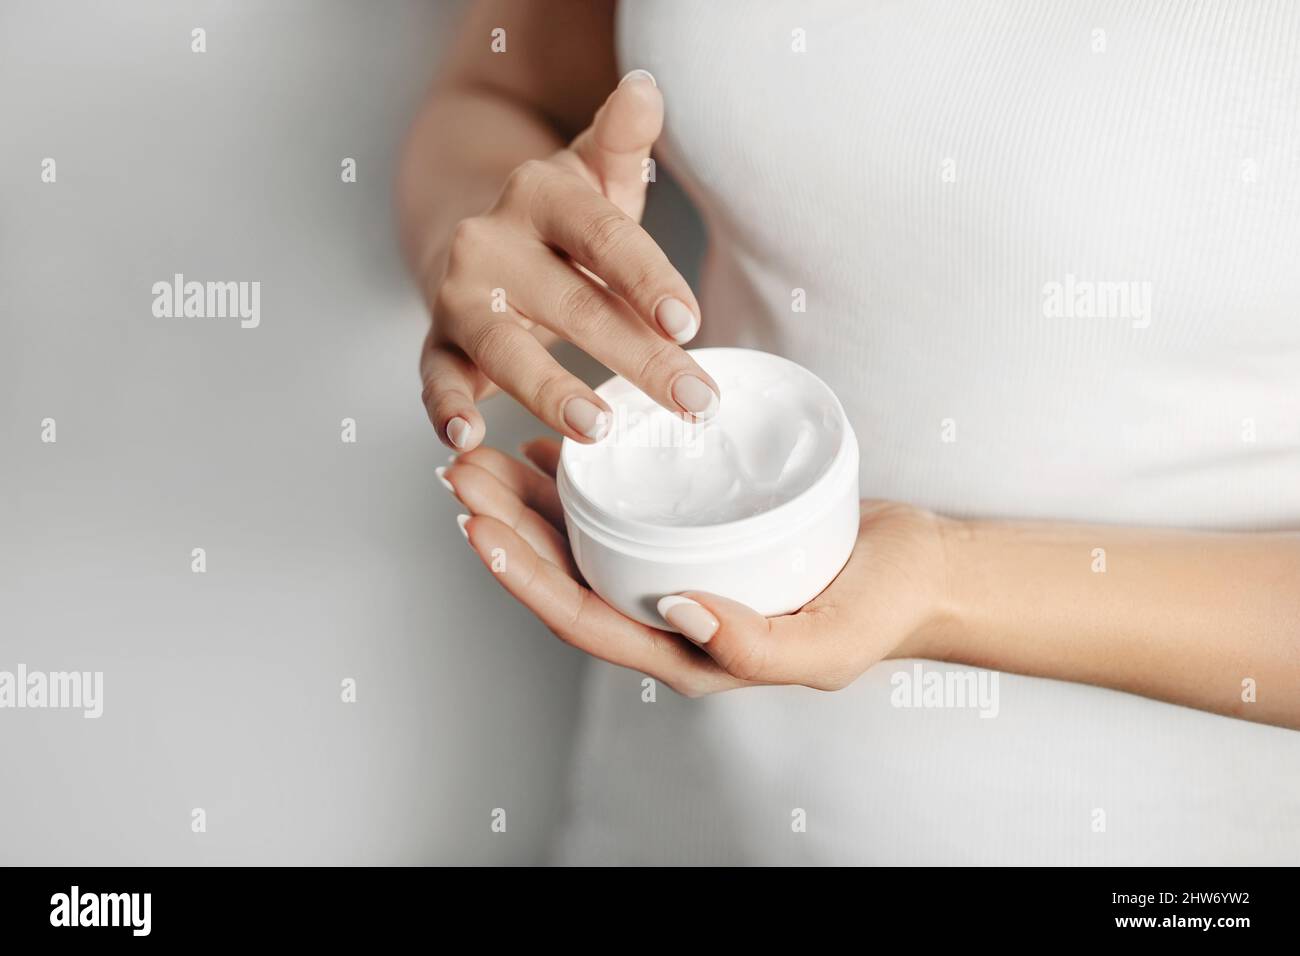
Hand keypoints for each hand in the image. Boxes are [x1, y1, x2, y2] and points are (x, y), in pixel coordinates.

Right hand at [419, 70, 718, 451]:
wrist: (478, 241)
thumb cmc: (562, 225)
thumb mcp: (597, 180)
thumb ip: (623, 143)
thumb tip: (647, 88)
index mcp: (540, 196)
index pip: (603, 238)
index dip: (648, 280)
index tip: (690, 324)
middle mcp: (491, 241)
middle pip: (573, 304)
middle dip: (639, 358)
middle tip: (694, 400)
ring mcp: (459, 295)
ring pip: (504, 348)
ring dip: (550, 392)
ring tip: (598, 426)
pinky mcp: (438, 343)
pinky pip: (437, 379)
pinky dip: (446, 410)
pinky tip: (466, 439)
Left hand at [440, 439, 953, 696]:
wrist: (918, 573)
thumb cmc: (879, 609)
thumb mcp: (828, 643)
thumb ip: (756, 645)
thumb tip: (680, 612)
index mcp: (685, 654)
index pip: (583, 620)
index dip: (524, 579)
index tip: (480, 528)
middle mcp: (667, 618)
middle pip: (564, 575)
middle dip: (505, 527)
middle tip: (460, 473)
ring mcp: (674, 575)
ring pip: (580, 540)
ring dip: (526, 500)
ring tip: (482, 452)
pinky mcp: (688, 536)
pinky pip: (619, 509)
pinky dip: (579, 479)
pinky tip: (551, 444)